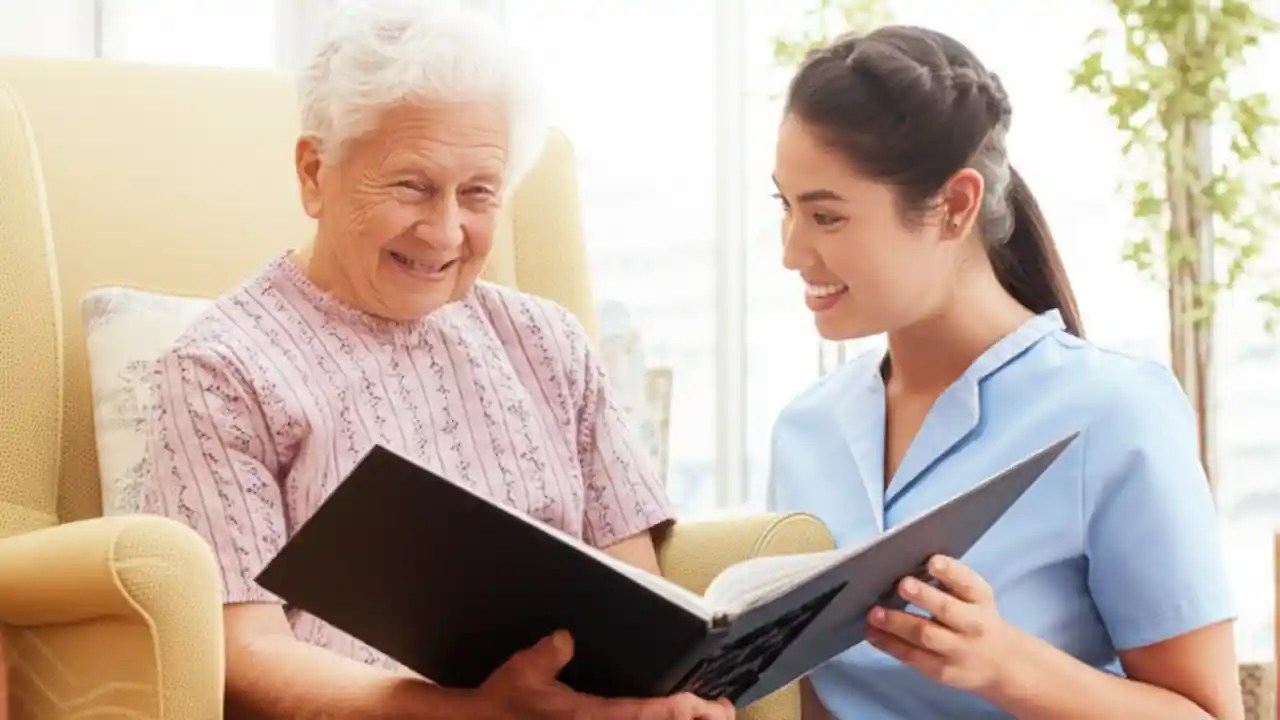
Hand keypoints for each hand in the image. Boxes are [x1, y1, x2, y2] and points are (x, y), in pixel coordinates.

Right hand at [476, 630, 735, 719]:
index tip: (712, 706)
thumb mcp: (524, 672)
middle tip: (725, 712)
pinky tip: (669, 716)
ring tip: (707, 716)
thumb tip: (566, 638)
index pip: (648, 714)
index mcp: (593, 717)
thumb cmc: (501, 704)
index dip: (684, 710)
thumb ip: (548, 655)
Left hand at [865, 555, 1023, 697]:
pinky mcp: (942, 671)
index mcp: (980, 599)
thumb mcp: (974, 598)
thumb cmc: (976, 619)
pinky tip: (872, 633)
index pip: (968, 583)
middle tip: (902, 585)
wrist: (1002, 664)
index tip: (932, 561)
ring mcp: (958, 650)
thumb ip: (949, 582)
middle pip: (948, 610)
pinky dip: (889, 644)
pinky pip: (913, 657)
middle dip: (924, 597)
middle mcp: (973, 624)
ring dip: (897, 623)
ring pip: (926, 636)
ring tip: (875, 613)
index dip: (950, 571)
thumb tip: (907, 564)